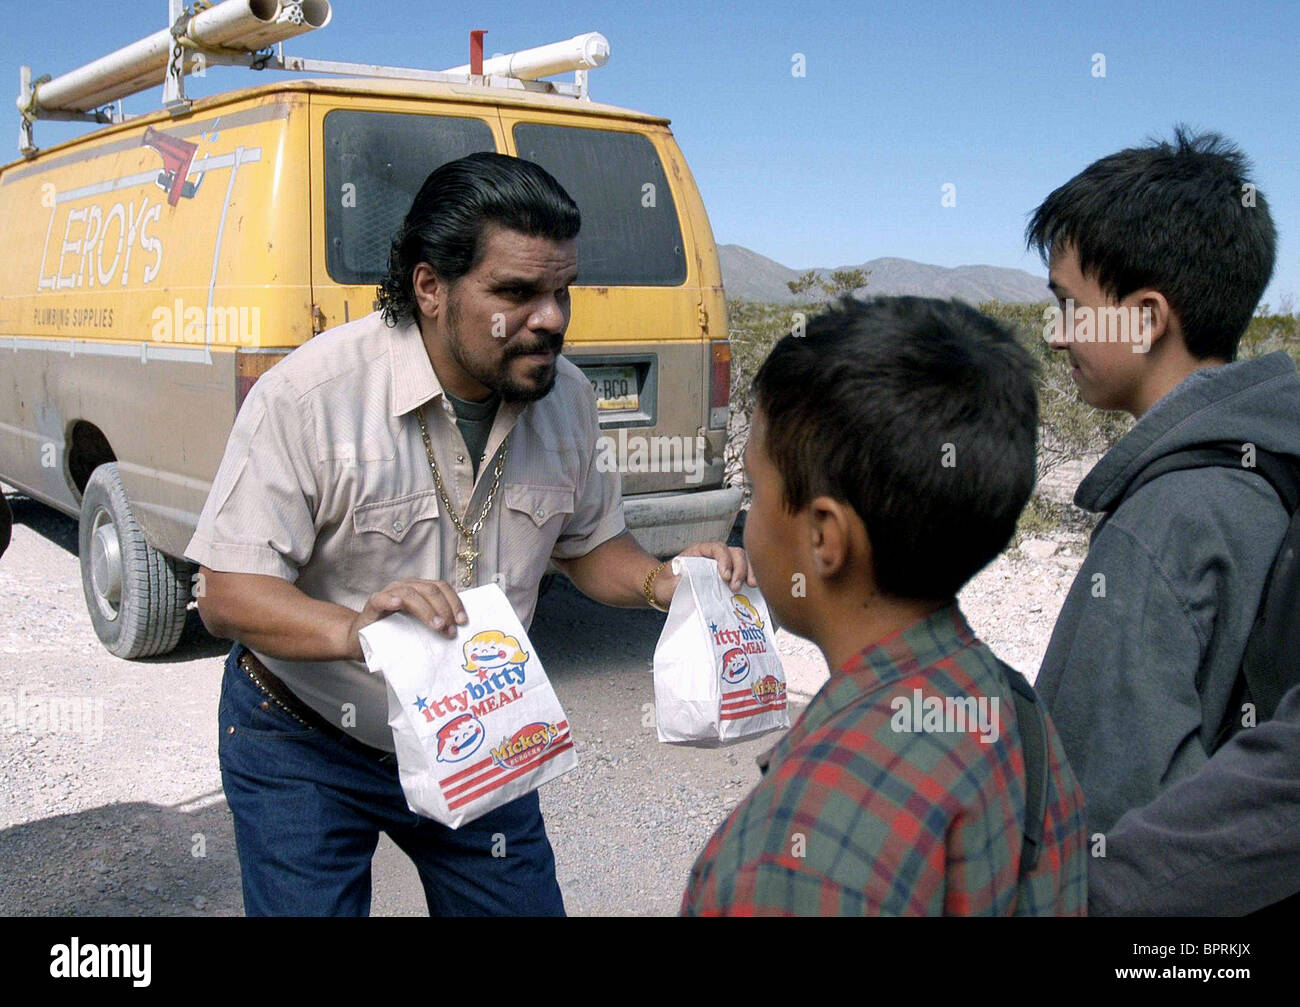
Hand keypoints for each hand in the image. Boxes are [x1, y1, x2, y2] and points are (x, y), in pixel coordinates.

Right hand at [345, 578, 467, 658]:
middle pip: (431, 590)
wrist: (363, 639)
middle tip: (451, 630)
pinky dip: (391, 600)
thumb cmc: (395, 634)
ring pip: (411, 593)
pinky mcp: (373, 603)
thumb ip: (435, 624)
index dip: (455, 602)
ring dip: (427, 610)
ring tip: (437, 626)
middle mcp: (406, 586)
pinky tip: (398, 604)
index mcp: (420, 589)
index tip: (463, 621)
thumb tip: (460, 632)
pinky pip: (382, 598)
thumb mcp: (418, 627)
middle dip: (445, 609)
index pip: (442, 588)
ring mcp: (389, 593)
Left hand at [655, 541, 755, 606]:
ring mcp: (723, 566)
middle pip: (735, 553)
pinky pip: (743, 574)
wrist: (666, 591)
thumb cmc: (665, 585)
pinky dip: (749, 579)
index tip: (725, 576)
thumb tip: (689, 584)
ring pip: (743, 561)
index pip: (718, 548)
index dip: (724, 559)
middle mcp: (714, 556)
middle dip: (740, 568)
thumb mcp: (666, 585)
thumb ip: (675, 584)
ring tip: (751, 587)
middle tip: (736, 587)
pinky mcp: (728, 578)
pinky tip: (753, 590)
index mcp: (699, 552)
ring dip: (749, 572)